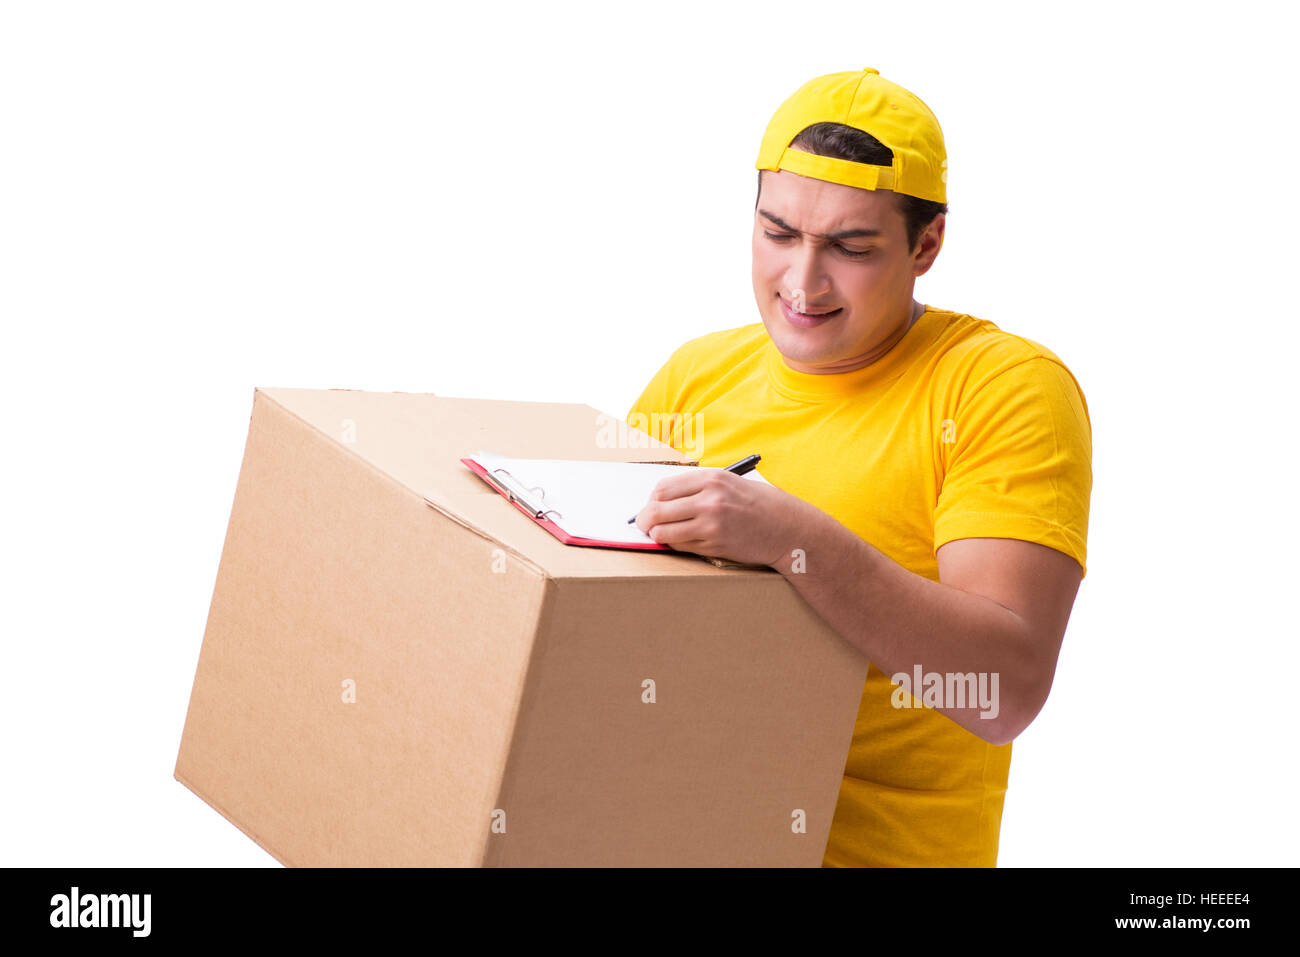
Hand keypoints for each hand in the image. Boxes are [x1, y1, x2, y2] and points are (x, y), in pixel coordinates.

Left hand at [632, 468, 805, 567]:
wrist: (788, 528)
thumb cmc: (759, 505)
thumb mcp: (730, 484)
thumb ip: (698, 488)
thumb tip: (662, 499)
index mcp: (712, 479)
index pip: (663, 488)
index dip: (651, 499)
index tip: (650, 505)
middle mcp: (709, 499)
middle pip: (657, 509)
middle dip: (644, 519)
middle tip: (644, 524)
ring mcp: (711, 524)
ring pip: (663, 531)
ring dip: (656, 535)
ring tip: (659, 535)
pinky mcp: (714, 545)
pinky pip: (680, 546)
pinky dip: (674, 545)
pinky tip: (680, 542)